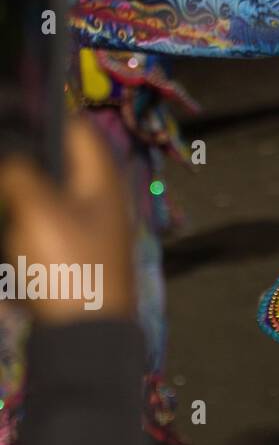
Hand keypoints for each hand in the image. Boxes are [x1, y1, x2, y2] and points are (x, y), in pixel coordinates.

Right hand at [0, 117, 135, 322]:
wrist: (85, 333)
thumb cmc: (69, 265)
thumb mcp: (39, 211)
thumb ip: (22, 174)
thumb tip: (13, 156)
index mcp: (103, 179)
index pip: (78, 129)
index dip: (46, 114)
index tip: (14, 111)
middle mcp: (101, 198)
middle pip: (60, 162)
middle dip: (28, 157)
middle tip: (6, 145)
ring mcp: (89, 228)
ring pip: (48, 195)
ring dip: (22, 192)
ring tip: (7, 190)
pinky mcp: (73, 255)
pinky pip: (42, 227)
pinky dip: (23, 224)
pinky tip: (12, 231)